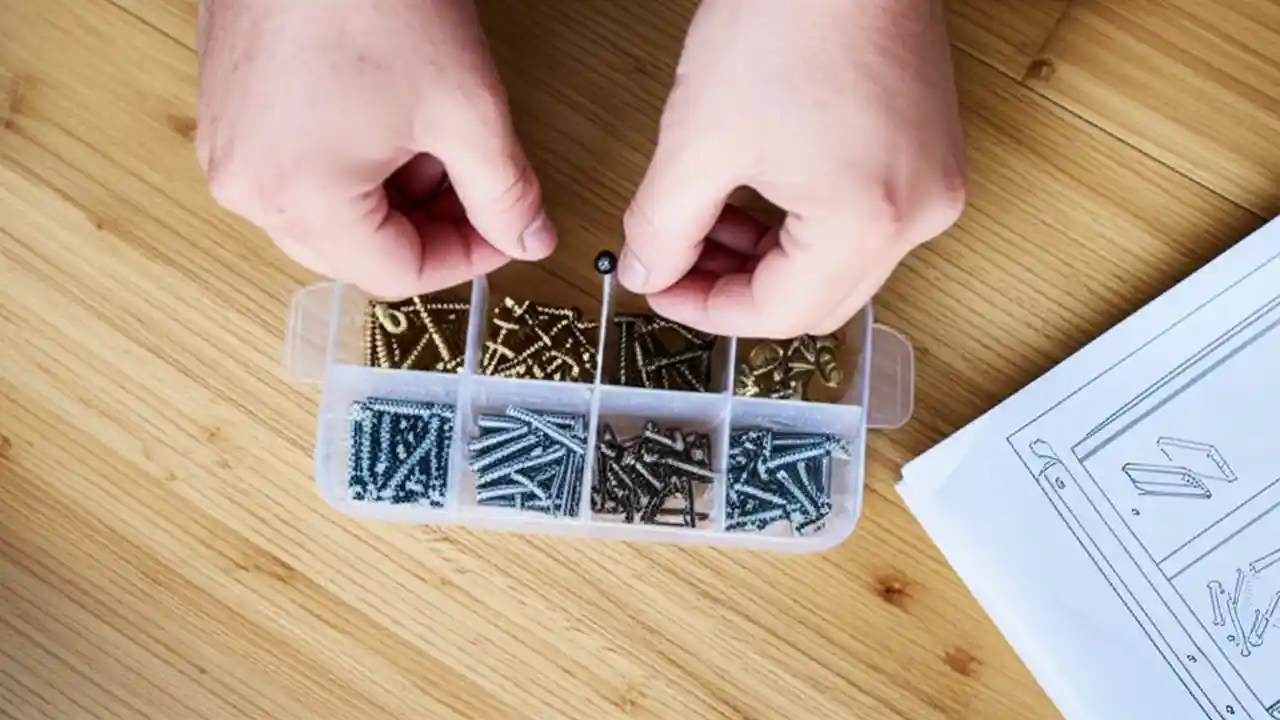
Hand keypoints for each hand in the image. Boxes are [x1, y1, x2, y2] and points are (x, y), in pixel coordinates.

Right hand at [196, 0, 552, 297]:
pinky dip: (354, 163)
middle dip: (430, 227)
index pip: (398, 275)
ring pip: (329, 212)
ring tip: (438, 138)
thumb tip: (530, 239)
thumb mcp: (465, 108)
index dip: (466, 259)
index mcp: (298, 198)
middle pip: (358, 250)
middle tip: (480, 189)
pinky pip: (297, 169)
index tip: (507, 230)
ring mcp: (228, 147)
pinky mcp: (227, 111)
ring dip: (395, 195)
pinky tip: (392, 116)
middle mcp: (247, 186)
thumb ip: (505, 191)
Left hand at [620, 0, 965, 337]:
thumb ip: (662, 225)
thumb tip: (648, 271)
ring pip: (836, 265)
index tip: (660, 289)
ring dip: (765, 259)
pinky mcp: (930, 155)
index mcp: (869, 223)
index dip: (706, 311)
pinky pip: (862, 223)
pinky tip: (753, 197)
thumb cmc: (792, 13)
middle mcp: (918, 214)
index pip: (777, 315)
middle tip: (678, 266)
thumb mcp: (699, 138)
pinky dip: (802, 225)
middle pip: (813, 300)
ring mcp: (934, 183)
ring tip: (705, 224)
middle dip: (735, 290)